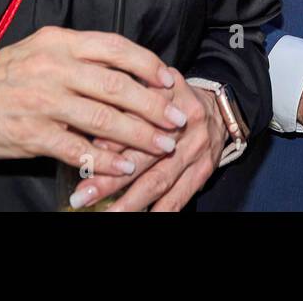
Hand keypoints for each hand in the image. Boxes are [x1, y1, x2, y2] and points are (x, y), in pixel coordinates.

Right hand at [0, 26, 184, 176]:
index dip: (148, 64)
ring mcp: (42, 101)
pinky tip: (125, 167)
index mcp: (58, 42)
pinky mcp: (32, 134)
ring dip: (140, 135)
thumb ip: (76, 56)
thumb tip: (121, 68)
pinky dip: (106, 160)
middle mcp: (53, 67)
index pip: (115, 47)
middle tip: (178, 119)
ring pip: (104, 119)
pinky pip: (78, 148)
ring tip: (163, 145)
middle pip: (118, 85)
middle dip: (155, 105)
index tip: (170, 79)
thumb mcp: (36, 51)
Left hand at [96, 69, 226, 211]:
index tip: (87, 153)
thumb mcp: (155, 83)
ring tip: (108, 213)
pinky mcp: (202, 171)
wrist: (219, 109)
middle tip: (83, 193)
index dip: (112, 138)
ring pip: (160, 179)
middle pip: (145, 154)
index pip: (138, 116)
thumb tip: (88, 120)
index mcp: (169, 94)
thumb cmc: (175, 98)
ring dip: (131, 201)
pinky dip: (160, 211)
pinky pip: (180, 196)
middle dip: (112, 178)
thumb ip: (127, 96)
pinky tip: (141, 218)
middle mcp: (183, 123)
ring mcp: (195, 150)